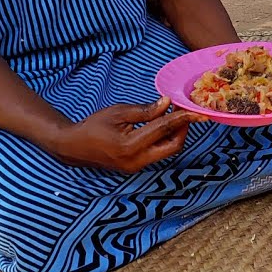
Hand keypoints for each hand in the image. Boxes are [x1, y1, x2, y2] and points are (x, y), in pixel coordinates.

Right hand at [49, 97, 206, 172]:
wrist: (74, 147)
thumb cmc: (94, 126)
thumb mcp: (118, 112)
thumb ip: (145, 110)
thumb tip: (167, 103)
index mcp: (129, 145)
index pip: (164, 129)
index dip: (183, 117)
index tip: (197, 110)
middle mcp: (136, 161)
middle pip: (173, 146)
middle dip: (184, 129)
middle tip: (186, 111)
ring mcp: (136, 167)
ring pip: (167, 151)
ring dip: (175, 134)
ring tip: (175, 115)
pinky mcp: (136, 167)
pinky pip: (158, 153)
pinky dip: (165, 139)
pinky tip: (164, 125)